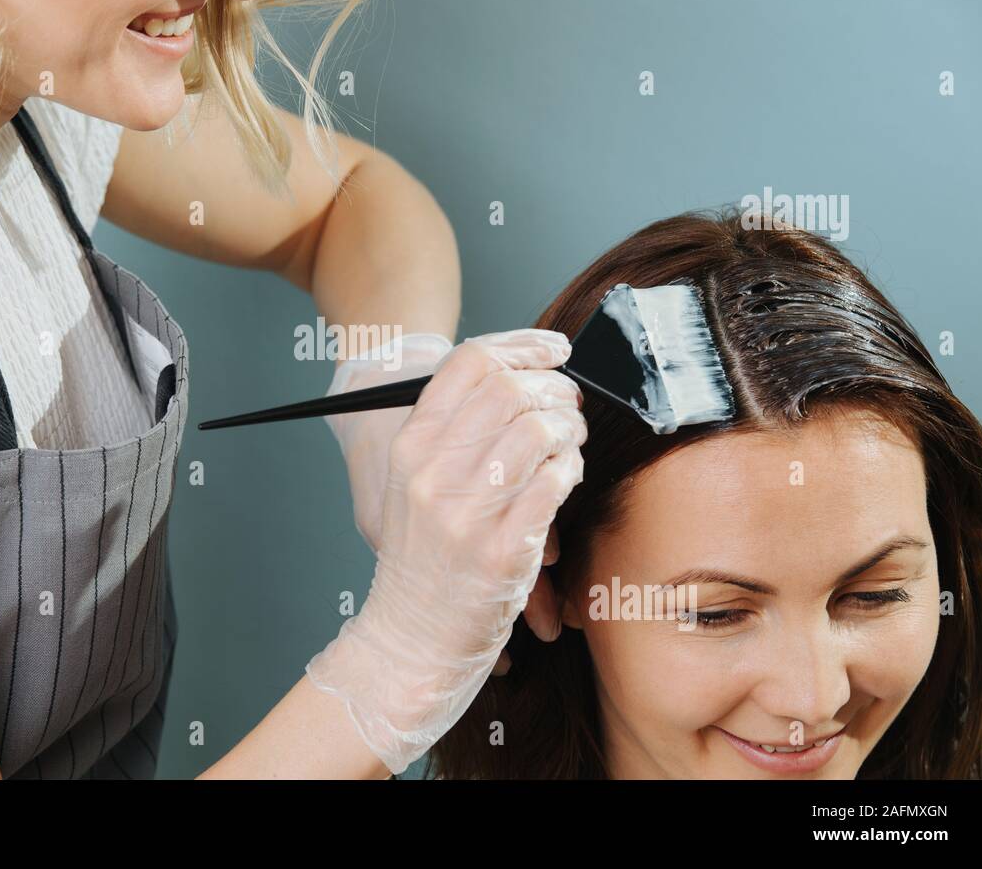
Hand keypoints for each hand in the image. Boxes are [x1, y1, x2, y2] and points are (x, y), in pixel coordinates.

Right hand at [306, 329, 585, 773]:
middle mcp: (431, 472)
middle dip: (555, 387)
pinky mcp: (501, 550)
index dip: (522, 346)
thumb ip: (451, 435)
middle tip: (569, 402)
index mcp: (409, 447)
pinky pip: (556, 482)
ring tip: (570, 442)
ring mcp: (464, 511)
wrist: (410, 636)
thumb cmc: (421, 559)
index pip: (469, 364)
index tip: (554, 349)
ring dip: (569, 428)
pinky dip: (572, 470)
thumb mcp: (411, 486)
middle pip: (509, 389)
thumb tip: (519, 382)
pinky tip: (567, 477)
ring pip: (538, 430)